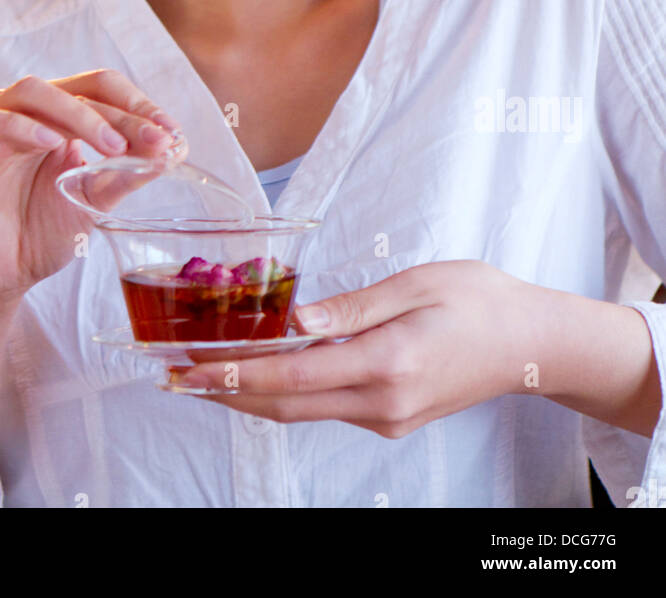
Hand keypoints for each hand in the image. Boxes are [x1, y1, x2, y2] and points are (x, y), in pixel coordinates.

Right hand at [0, 69, 187, 308]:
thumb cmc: (39, 234)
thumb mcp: (92, 202)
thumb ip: (124, 174)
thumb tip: (170, 152)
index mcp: (60, 118)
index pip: (102, 90)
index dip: (138, 105)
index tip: (173, 133)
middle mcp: (30, 112)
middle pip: (77, 89)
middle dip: (120, 113)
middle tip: (152, 139)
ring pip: (34, 91)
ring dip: (78, 113)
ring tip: (111, 145)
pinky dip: (22, 126)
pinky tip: (53, 144)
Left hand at [176, 260, 539, 435]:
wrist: (532, 344)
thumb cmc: (479, 300)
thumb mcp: (417, 284)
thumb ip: (351, 307)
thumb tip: (296, 320)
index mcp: (387, 363)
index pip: (292, 374)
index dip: (234, 372)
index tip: (188, 367)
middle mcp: (382, 403)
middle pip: (285, 404)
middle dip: (225, 390)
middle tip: (173, 374)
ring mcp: (386, 419)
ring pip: (300, 411)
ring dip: (250, 393)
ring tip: (202, 372)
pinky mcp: (390, 420)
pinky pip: (324, 408)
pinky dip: (285, 392)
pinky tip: (262, 371)